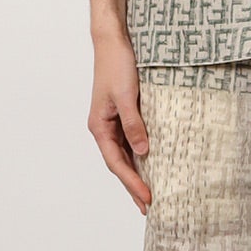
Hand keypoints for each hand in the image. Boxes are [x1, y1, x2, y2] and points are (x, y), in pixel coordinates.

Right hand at [89, 33, 151, 212]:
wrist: (114, 41)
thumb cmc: (117, 65)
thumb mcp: (126, 96)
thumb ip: (134, 124)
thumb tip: (143, 152)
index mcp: (100, 126)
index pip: (117, 163)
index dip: (132, 182)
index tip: (148, 199)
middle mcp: (104, 128)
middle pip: (119, 164)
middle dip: (133, 186)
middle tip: (149, 208)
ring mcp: (113, 122)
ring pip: (125, 155)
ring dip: (136, 174)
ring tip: (149, 195)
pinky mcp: (124, 115)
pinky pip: (131, 142)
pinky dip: (140, 157)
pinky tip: (151, 165)